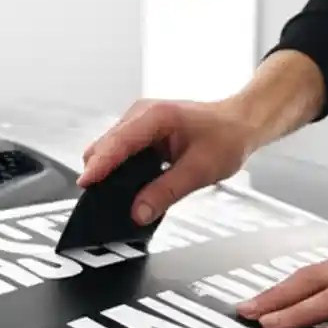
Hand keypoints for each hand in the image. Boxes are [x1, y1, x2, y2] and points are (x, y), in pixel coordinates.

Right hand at [78, 50, 325, 224]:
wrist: (241, 123)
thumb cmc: (226, 137)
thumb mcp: (199, 171)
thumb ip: (165, 192)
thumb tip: (138, 213)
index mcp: (155, 117)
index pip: (117, 142)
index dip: (99, 165)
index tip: (85, 184)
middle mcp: (141, 115)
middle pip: (105, 146)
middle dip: (98, 173)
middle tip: (99, 203)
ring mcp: (138, 122)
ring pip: (109, 150)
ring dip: (108, 173)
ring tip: (112, 200)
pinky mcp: (141, 134)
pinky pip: (120, 153)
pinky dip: (118, 171)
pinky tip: (126, 189)